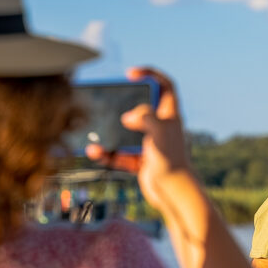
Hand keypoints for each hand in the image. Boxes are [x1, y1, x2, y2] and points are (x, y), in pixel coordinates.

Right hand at [93, 67, 191, 208]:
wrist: (174, 194)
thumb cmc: (171, 160)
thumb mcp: (159, 131)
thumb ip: (145, 116)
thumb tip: (127, 118)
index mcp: (170, 116)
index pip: (165, 86)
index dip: (151, 74)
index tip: (131, 73)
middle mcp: (161, 128)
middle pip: (142, 107)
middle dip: (125, 102)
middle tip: (109, 99)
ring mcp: (150, 145)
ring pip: (126, 133)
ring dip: (110, 133)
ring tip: (94, 132)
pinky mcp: (141, 161)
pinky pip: (121, 154)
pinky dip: (108, 153)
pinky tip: (95, 152)